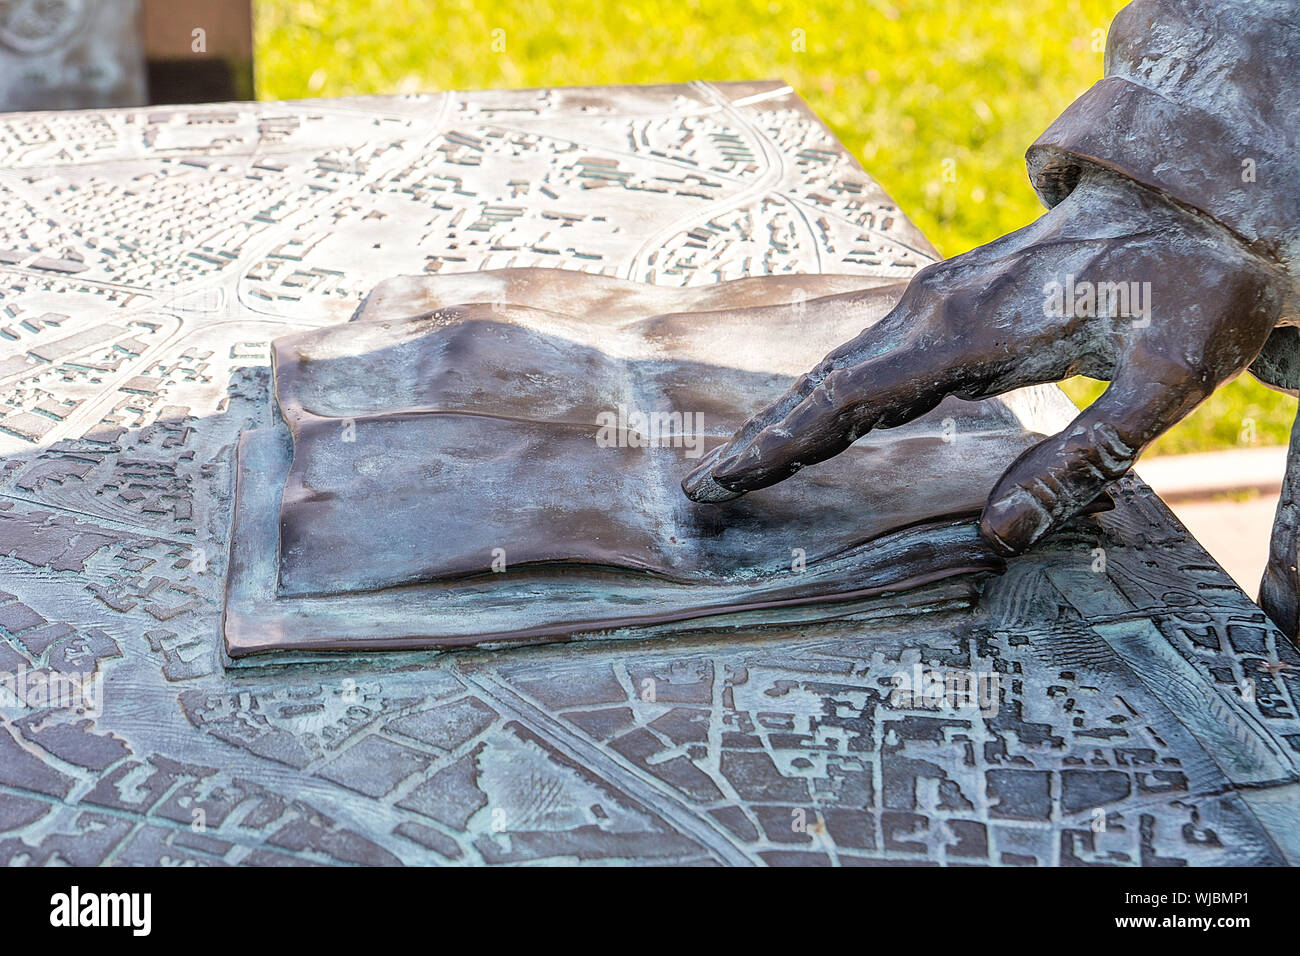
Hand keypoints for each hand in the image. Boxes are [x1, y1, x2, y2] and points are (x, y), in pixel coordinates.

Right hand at [683, 169, 1284, 554]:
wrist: (1195, 199)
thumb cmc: (1190, 289)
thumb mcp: (1164, 383)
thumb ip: (1082, 459)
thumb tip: (997, 537)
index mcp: (973, 330)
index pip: (851, 396)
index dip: (785, 442)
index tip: (727, 479)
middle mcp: (938, 306)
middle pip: (828, 379)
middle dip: (766, 434)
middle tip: (706, 485)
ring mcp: (941, 296)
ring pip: (846, 364)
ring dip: (792, 415)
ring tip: (745, 464)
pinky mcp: (954, 300)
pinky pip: (875, 353)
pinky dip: (832, 393)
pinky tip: (821, 422)